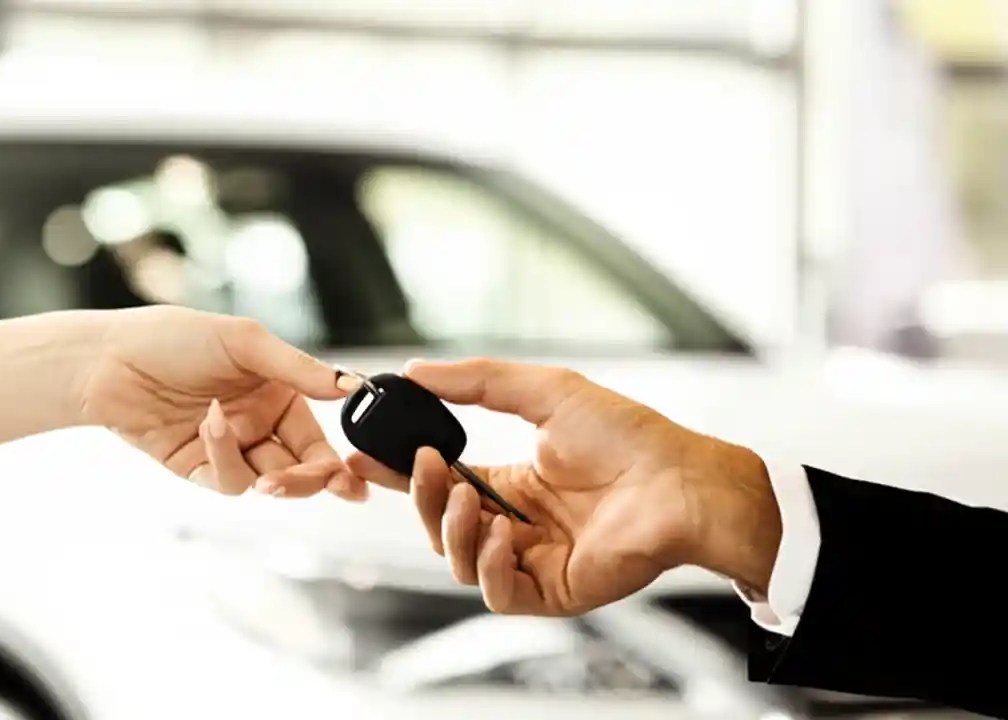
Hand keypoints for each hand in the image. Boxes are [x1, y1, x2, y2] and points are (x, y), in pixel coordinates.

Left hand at [77, 306, 363, 499]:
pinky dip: (224, 458)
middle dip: (313, 479)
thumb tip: (350, 386)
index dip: (338, 464)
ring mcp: (227, 448)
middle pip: (300, 469)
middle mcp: (256, 423)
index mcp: (276, 393)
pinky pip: (226, 480)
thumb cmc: (173, 337)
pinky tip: (208, 426)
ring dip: (268, 472)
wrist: (107, 359)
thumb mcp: (243, 342)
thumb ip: (298, 367)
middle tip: (327, 485)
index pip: (318, 437)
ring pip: (267, 481)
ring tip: (239, 440)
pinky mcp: (195, 467)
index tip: (354, 484)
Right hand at [348, 358, 778, 615]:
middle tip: (423, 465)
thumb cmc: (627, 435)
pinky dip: (485, 567)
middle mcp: (516, 524)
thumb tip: (416, 371)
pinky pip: (496, 593)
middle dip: (420, 497)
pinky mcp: (552, 591)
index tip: (365, 454)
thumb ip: (476, 382)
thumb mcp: (544, 391)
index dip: (401, 473)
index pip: (439, 482)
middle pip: (440, 523)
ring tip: (465, 497)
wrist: (681, 480)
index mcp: (512, 484)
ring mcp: (532, 560)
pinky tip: (496, 535)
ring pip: (459, 561)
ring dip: (450, 529)